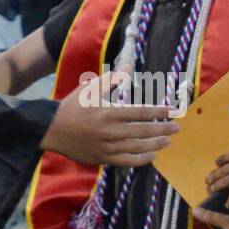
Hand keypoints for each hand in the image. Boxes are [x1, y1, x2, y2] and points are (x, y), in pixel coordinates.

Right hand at [41, 72, 179, 166]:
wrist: (52, 129)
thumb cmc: (73, 107)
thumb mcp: (90, 88)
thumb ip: (112, 78)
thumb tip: (129, 66)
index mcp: (109, 112)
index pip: (141, 112)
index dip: (159, 112)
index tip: (172, 111)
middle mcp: (111, 131)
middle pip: (144, 131)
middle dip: (163, 129)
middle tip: (176, 127)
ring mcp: (107, 147)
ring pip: (138, 148)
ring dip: (155, 144)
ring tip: (167, 141)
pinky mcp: (103, 159)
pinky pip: (127, 162)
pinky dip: (141, 160)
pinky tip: (151, 156)